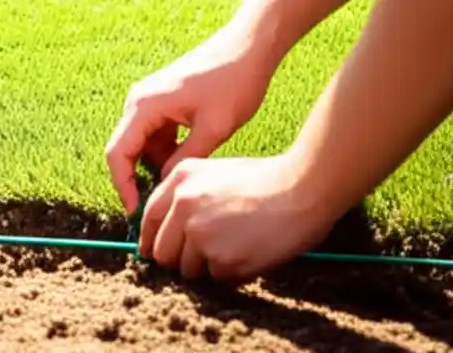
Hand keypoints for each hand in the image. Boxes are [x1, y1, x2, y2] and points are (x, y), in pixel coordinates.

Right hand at [106, 23, 278, 214]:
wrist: (249, 46)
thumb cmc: (234, 81)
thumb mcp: (214, 128)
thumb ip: (185, 159)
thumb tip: (164, 186)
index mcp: (145, 105)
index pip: (117, 153)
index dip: (122, 185)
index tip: (135, 210)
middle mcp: (139, 100)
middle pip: (125, 149)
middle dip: (138, 177)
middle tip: (160, 203)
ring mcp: (150, 99)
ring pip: (141, 143)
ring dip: (156, 163)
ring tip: (183, 182)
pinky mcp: (163, 100)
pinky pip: (155, 133)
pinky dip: (167, 150)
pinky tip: (191, 160)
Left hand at [138, 155, 336, 281]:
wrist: (304, 188)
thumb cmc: (266, 179)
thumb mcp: (215, 171)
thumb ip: (186, 194)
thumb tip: (167, 230)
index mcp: (179, 179)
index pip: (148, 219)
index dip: (150, 240)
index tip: (154, 252)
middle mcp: (183, 205)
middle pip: (162, 253)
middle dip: (179, 261)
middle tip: (203, 259)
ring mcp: (200, 234)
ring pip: (188, 271)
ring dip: (207, 269)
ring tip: (236, 249)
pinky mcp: (222, 259)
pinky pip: (217, 280)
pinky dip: (232, 275)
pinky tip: (251, 255)